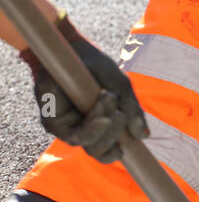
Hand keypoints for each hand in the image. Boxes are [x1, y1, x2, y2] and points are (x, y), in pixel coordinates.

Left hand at [21, 17, 147, 162]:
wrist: (70, 47)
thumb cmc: (95, 67)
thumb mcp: (121, 88)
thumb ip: (133, 111)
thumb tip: (144, 136)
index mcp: (97, 126)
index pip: (105, 151)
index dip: (115, 154)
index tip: (129, 148)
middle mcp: (79, 129)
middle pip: (98, 151)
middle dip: (114, 135)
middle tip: (122, 114)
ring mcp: (64, 126)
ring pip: (87, 144)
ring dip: (104, 127)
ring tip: (111, 101)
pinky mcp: (50, 120)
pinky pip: (73, 134)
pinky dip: (91, 124)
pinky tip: (102, 111)